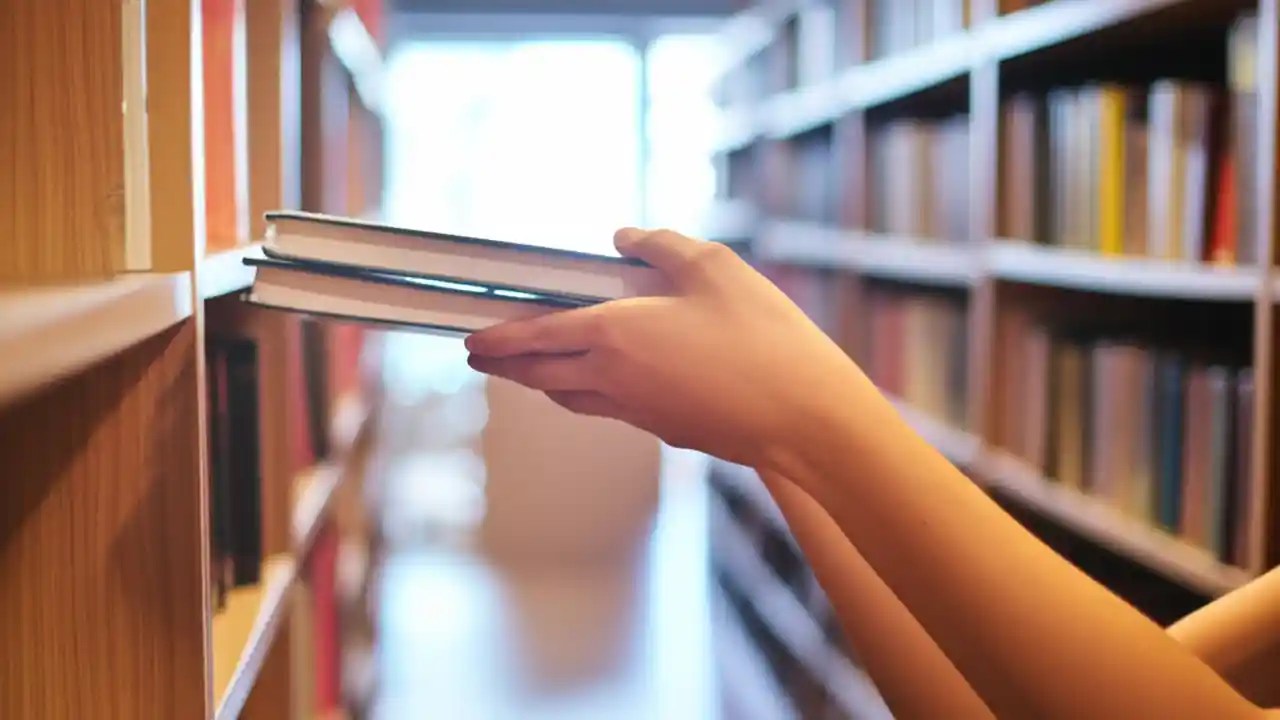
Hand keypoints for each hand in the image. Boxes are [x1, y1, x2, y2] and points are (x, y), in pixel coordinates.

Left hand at [464, 228, 863, 469]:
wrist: (803, 415)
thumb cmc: (761, 334)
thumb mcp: (713, 266)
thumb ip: (660, 246)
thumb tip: (623, 237)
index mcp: (614, 334)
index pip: (534, 338)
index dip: (496, 340)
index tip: (469, 341)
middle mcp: (614, 378)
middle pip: (540, 375)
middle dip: (506, 365)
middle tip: (483, 357)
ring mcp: (638, 412)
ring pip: (572, 398)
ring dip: (544, 382)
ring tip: (536, 367)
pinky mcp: (666, 430)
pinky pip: (610, 408)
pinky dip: (588, 392)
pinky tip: (606, 381)